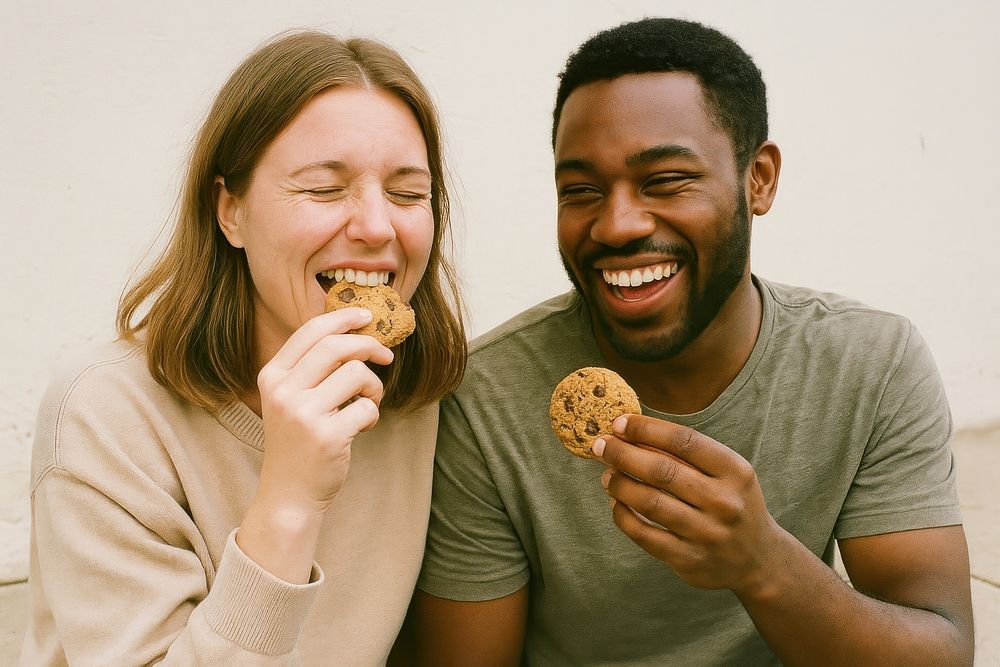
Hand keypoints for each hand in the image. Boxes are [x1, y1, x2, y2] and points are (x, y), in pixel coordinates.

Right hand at [255, 307, 392, 513]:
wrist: (289, 494)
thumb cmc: (298, 442)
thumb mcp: (291, 400)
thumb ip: (312, 368)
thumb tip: (354, 333)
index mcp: (272, 376)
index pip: (310, 331)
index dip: (343, 318)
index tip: (367, 316)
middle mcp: (283, 391)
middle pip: (337, 346)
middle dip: (369, 345)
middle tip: (386, 357)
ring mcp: (303, 414)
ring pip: (357, 374)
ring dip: (374, 387)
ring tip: (368, 404)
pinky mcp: (327, 436)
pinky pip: (368, 407)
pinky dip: (373, 415)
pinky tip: (361, 429)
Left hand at [593, 414, 781, 594]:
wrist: (759, 560)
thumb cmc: (732, 503)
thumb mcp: (726, 473)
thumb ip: (687, 454)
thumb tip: (630, 431)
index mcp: (735, 472)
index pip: (684, 441)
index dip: (646, 429)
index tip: (620, 423)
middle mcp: (724, 503)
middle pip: (661, 471)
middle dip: (623, 454)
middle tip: (601, 445)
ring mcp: (707, 534)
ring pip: (649, 503)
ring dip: (619, 485)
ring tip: (606, 475)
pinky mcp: (689, 560)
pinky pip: (644, 534)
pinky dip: (622, 515)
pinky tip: (616, 503)